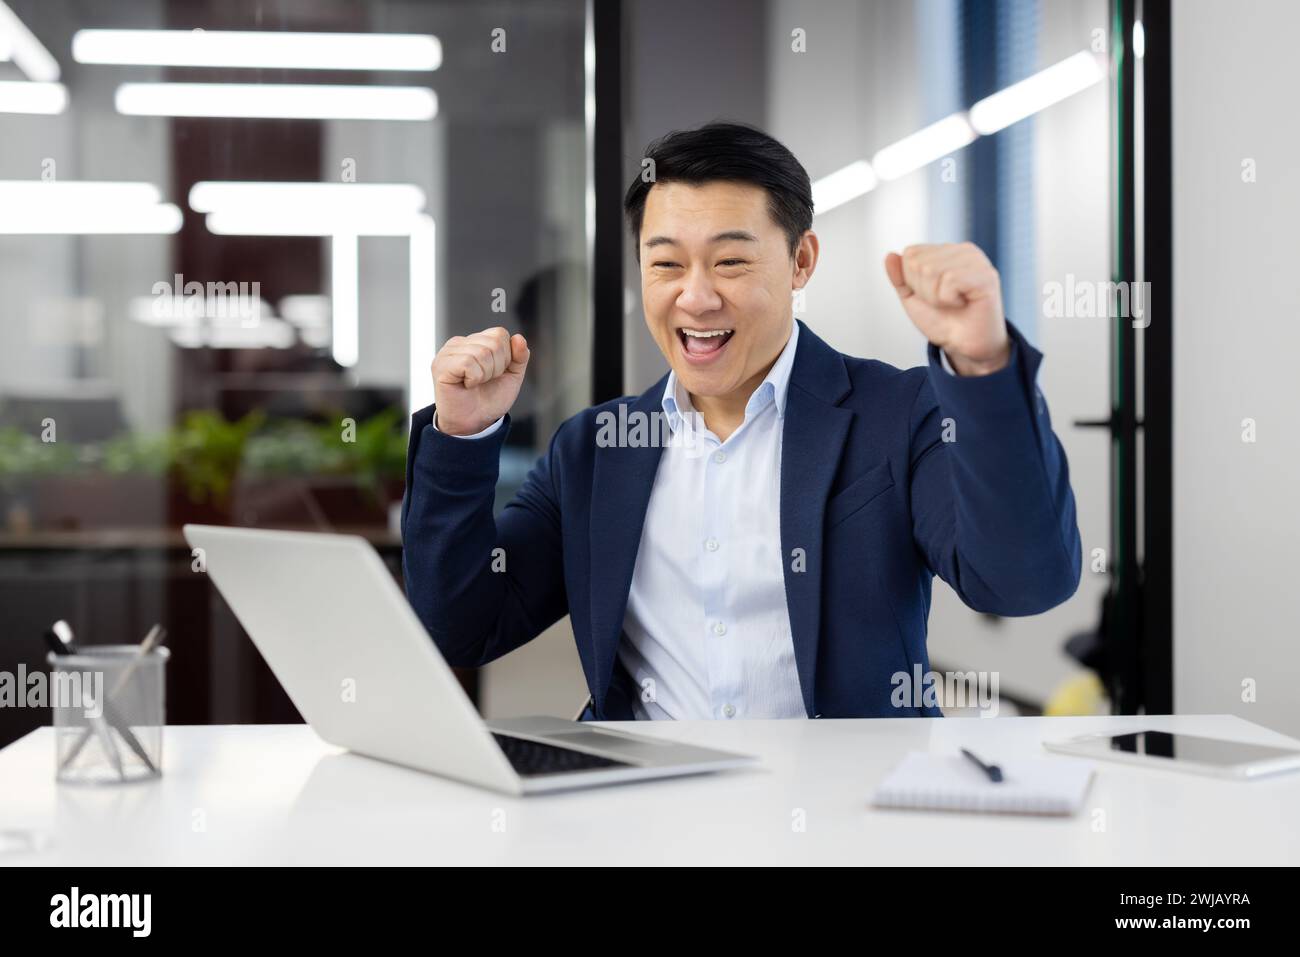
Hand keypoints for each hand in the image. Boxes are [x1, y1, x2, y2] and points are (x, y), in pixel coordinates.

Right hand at [431, 327, 529, 435]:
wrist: (475, 423)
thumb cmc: (489, 399)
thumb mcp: (512, 376)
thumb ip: (519, 356)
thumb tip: (518, 338)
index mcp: (475, 341)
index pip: (499, 334)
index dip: (506, 357)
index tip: (495, 373)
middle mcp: (459, 343)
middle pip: (493, 343)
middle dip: (497, 367)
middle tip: (484, 381)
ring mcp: (448, 353)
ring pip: (482, 352)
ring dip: (485, 375)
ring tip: (474, 384)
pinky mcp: (441, 366)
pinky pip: (468, 362)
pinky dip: (474, 378)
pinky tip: (466, 385)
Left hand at [884, 242, 1009, 375]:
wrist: (963, 346)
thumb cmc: (941, 320)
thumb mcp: (912, 298)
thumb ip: (899, 277)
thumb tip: (890, 255)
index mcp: (946, 251)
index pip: (910, 254)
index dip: (912, 281)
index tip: (932, 295)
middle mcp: (963, 250)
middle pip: (919, 263)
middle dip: (924, 291)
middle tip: (944, 302)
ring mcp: (977, 260)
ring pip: (931, 270)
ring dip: (936, 297)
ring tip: (953, 303)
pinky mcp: (986, 275)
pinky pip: (950, 280)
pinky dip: (949, 299)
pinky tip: (963, 303)